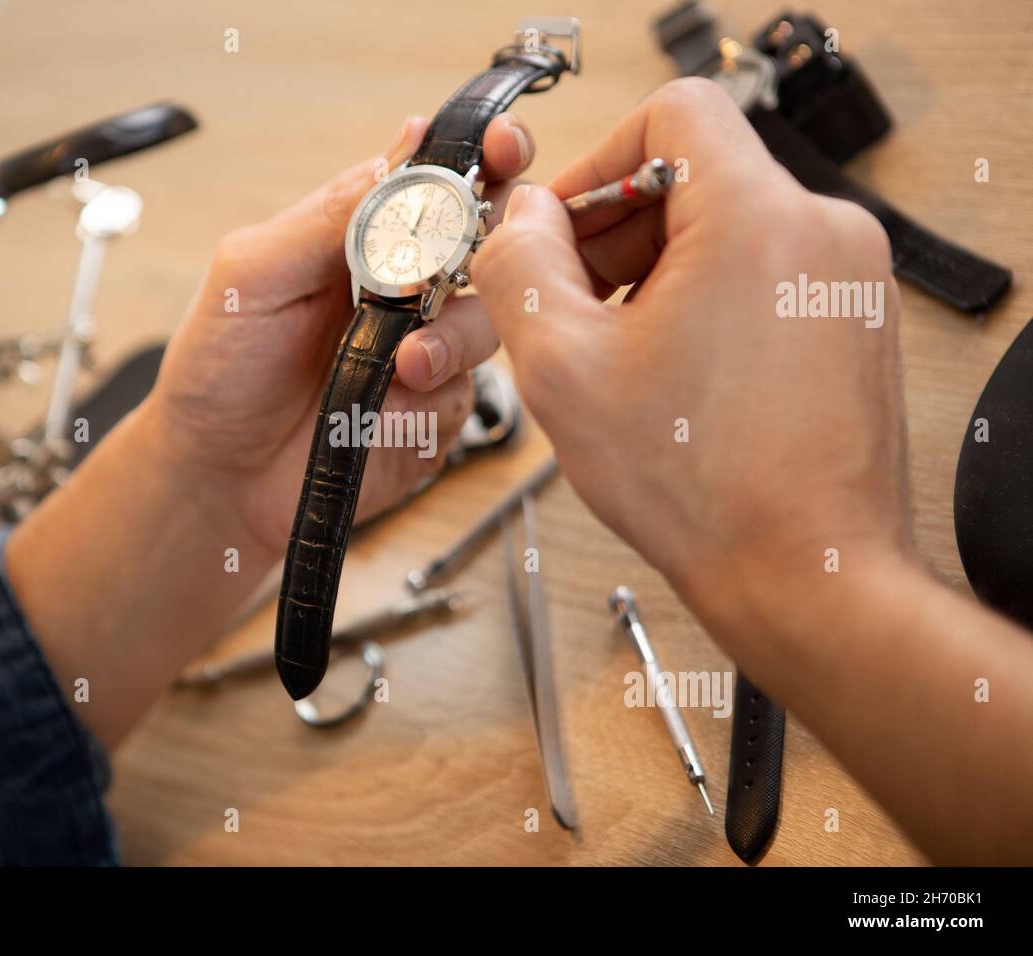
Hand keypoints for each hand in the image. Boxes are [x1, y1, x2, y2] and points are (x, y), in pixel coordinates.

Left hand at [153, 114, 533, 558]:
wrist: (217, 474)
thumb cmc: (219, 368)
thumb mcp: (257, 271)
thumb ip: (334, 213)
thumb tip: (409, 143)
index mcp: (364, 235)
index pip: (440, 178)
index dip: (481, 155)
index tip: (500, 149)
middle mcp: (406, 285)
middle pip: (491, 240)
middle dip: (500, 240)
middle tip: (464, 261)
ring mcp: (427, 348)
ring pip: (488, 321)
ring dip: (454, 336)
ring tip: (405, 363)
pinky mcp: (435, 411)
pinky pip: (468, 392)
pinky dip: (434, 398)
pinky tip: (388, 411)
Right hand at [471, 78, 909, 622]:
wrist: (805, 574)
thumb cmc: (705, 489)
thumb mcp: (563, 369)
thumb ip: (519, 268)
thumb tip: (520, 223)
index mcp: (755, 219)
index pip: (671, 110)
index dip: (596, 162)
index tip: (561, 228)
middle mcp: (820, 232)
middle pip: (695, 176)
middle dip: (614, 235)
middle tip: (567, 306)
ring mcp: (846, 280)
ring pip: (725, 232)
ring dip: (653, 277)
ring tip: (616, 357)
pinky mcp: (852, 322)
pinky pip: (761, 277)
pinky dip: (703, 305)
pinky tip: (668, 377)